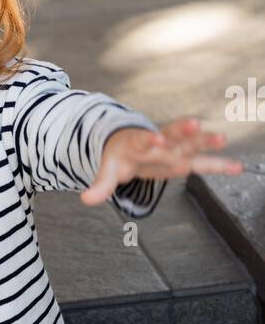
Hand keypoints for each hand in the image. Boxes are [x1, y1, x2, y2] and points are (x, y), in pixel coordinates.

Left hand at [80, 117, 244, 206]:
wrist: (129, 144)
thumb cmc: (120, 155)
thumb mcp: (109, 169)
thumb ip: (101, 185)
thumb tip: (86, 199)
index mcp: (138, 143)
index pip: (143, 140)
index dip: (148, 139)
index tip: (154, 138)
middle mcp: (160, 142)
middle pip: (172, 134)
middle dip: (183, 130)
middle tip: (195, 124)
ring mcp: (174, 149)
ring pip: (191, 143)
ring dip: (205, 141)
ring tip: (221, 138)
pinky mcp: (184, 159)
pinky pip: (203, 163)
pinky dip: (220, 165)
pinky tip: (238, 167)